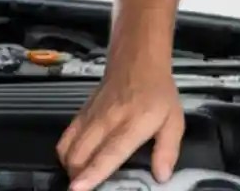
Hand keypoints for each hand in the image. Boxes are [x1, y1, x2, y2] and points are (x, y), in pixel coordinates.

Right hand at [56, 65, 184, 190]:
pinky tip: (75, 160)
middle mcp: (107, 121)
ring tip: (81, 176)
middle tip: (87, 186)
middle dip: (78, 176)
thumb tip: (161, 176)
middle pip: (81, 154)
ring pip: (68, 147)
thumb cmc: (157, 93)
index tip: (78, 188)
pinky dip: (65, 153)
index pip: (109, 152)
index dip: (93, 172)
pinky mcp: (81, 112)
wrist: (137, 61)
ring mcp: (91, 116)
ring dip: (70, 167)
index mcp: (133, 124)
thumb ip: (167, 150)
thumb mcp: (174, 120)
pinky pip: (65, 137)